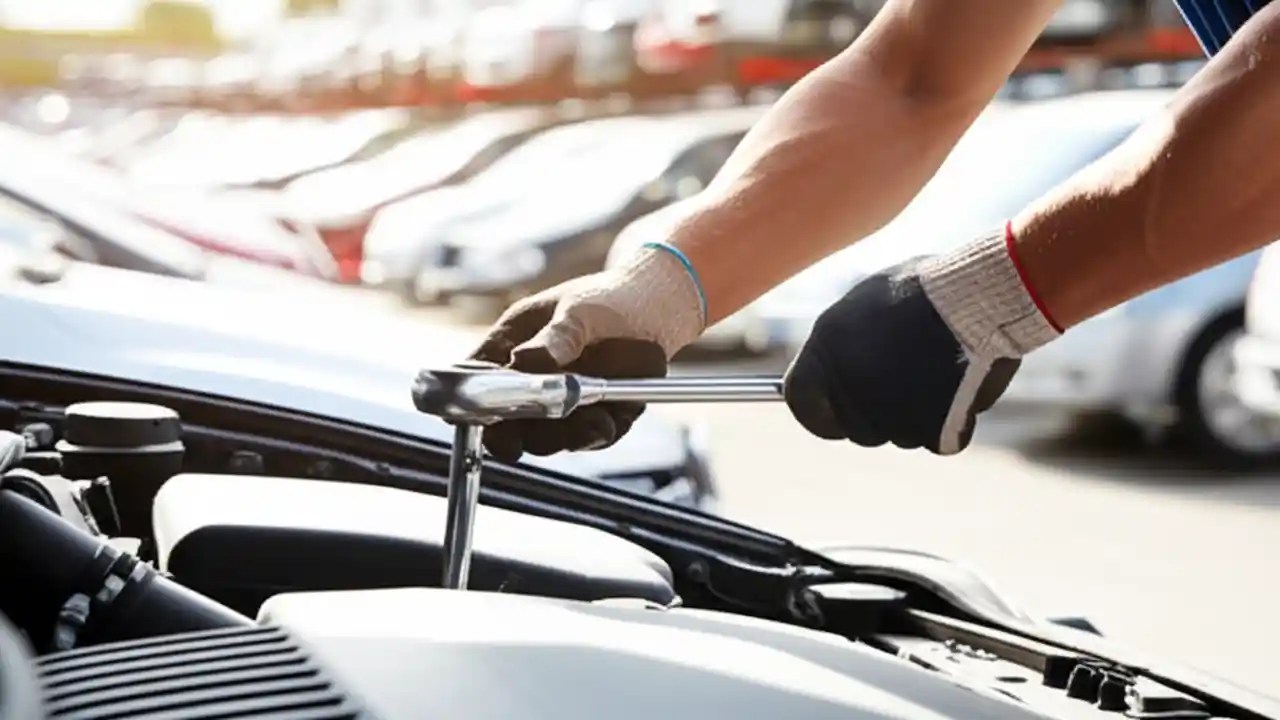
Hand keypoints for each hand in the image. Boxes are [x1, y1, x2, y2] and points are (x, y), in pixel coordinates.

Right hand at [469, 253, 703, 461]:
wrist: (654, 309)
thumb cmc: (607, 298)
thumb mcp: (578, 310)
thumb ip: (555, 338)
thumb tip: (523, 362)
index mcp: (510, 346)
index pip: (475, 382)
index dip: (476, 408)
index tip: (488, 423)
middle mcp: (529, 381)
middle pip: (509, 423)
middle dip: (526, 431)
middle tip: (549, 423)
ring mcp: (559, 404)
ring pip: (549, 438)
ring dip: (568, 435)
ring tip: (595, 418)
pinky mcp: (592, 418)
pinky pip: (589, 438)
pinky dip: (600, 432)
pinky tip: (613, 415)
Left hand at [783, 231, 1059, 453]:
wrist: (983, 295)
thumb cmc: (927, 288)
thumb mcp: (867, 300)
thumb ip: (842, 339)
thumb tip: (832, 362)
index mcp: (826, 351)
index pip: (801, 402)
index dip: (818, 411)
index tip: (834, 411)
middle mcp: (852, 389)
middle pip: (856, 428)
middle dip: (879, 414)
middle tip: (908, 383)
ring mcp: (891, 415)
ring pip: (899, 435)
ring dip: (916, 415)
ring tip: (941, 371)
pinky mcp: (933, 431)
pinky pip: (938, 441)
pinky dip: (952, 424)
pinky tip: (963, 387)